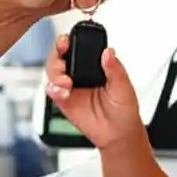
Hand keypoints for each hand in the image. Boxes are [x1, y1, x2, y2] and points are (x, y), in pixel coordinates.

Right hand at [45, 34, 142, 149]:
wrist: (118, 135)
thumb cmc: (124, 111)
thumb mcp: (124, 88)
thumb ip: (116, 70)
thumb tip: (109, 52)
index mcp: (94, 64)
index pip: (78, 46)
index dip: (69, 41)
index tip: (67, 41)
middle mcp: (79, 73)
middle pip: (59, 55)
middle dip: (56, 55)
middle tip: (62, 62)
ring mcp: (70, 86)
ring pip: (52, 71)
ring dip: (54, 73)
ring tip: (66, 83)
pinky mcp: (63, 100)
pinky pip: (51, 90)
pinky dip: (53, 89)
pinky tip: (63, 92)